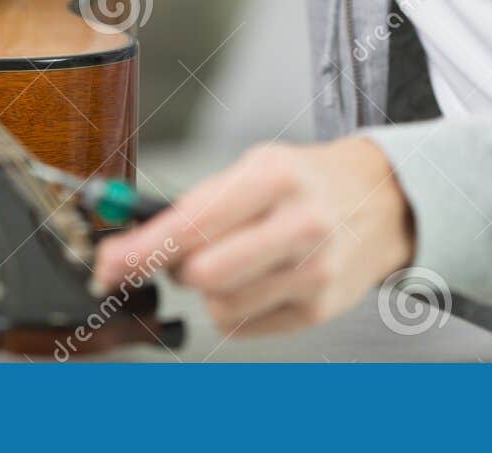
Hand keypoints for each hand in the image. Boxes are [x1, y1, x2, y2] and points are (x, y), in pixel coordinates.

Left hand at [93, 138, 414, 336]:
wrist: (382, 201)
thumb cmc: (306, 181)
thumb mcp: (256, 165)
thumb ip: (198, 202)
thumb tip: (129, 244)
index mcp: (276, 177)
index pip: (195, 221)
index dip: (143, 248)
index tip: (109, 265)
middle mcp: (301, 225)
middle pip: (204, 274)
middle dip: (178, 268)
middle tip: (182, 255)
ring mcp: (315, 272)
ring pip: (220, 306)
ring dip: (208, 291)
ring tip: (232, 261)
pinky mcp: (320, 309)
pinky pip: (244, 326)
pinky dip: (236, 307)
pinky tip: (258, 279)